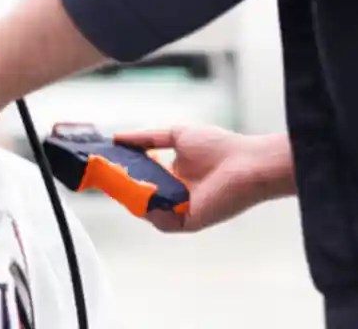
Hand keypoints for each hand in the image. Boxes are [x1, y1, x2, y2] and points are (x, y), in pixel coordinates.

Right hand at [114, 126, 294, 232]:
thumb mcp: (176, 134)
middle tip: (110, 177)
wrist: (247, 163)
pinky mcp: (190, 221)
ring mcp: (183, 209)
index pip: (144, 178)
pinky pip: (164, 223)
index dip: (127, 172)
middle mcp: (177, 194)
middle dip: (125, 187)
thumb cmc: (219, 146)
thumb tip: (118, 137)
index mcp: (175, 175)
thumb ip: (147, 138)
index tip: (111, 164)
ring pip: (150, 211)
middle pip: (143, 195)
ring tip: (126, 186)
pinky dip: (153, 213)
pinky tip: (148, 198)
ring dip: (137, 200)